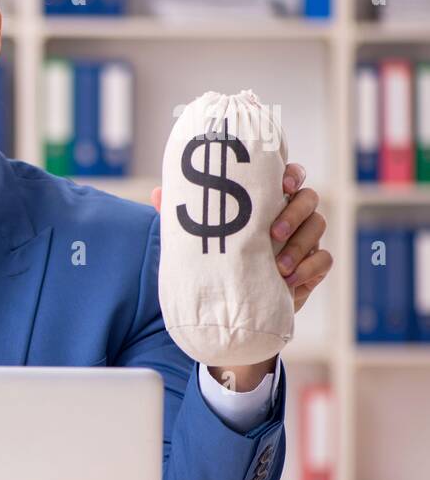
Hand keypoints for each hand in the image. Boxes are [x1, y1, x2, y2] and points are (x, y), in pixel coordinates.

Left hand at [149, 162, 332, 389]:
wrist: (232, 305)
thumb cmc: (216, 258)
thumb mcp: (199, 238)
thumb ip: (181, 216)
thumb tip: (157, 193)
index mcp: (268, 201)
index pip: (290, 176)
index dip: (293, 174)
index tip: (283, 184)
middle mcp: (291, 214)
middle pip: (309, 198)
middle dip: (294, 214)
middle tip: (272, 234)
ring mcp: (306, 238)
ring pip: (317, 227)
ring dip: (300, 247)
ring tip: (279, 268)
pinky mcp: (313, 265)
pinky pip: (323, 261)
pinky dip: (309, 269)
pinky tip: (289, 282)